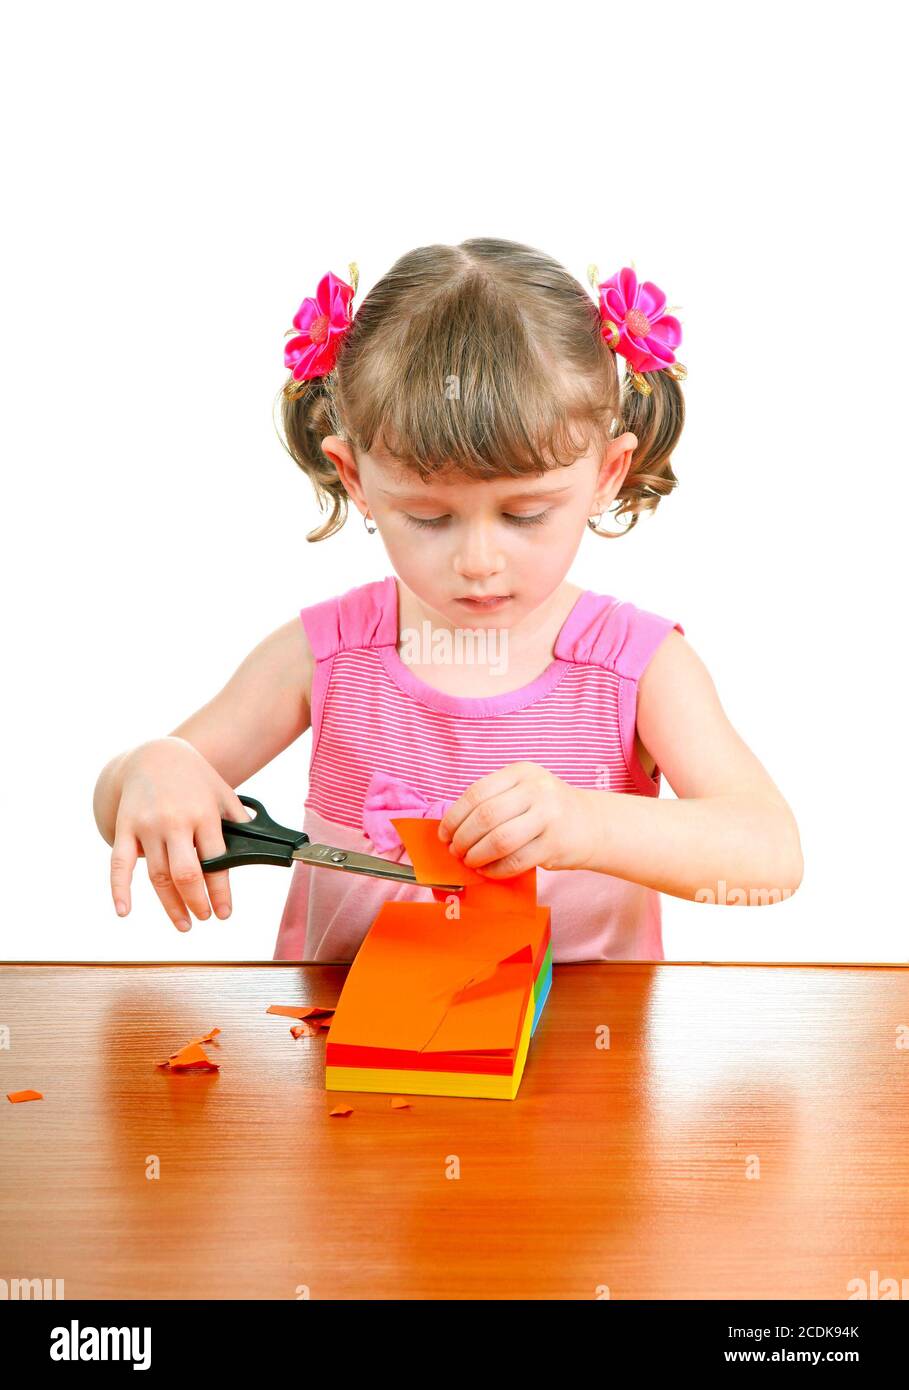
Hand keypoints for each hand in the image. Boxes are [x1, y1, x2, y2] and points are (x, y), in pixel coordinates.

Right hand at [110, 738, 251, 931]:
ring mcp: (147, 825)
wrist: (154, 754)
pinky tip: (124, 911)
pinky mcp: (125, 827)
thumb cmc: (194, 778)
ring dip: (170, 905)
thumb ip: (238, 822)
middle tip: (204, 917)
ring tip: (183, 923)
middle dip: (196, 902)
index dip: (220, 893)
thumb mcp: (223, 793)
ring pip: (157, 875)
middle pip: (186, 874)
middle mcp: (175, 821)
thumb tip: (256, 849)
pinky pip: (119, 863)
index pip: (216, 862)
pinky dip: (119, 890)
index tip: (224, 913)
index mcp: (204, 814)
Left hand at [437, 761, 594, 876]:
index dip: (454, 817)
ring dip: (476, 855)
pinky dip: (494, 869)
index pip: (477, 793)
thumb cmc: (547, 810)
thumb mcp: (524, 790)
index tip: (444, 834)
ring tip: (469, 861)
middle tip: (455, 851)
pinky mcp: (554, 845)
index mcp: (522, 772)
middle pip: (485, 817)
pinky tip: (488, 870)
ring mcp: (548, 817)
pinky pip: (514, 861)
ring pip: (499, 840)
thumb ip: (493, 801)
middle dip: (462, 838)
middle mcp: (537, 790)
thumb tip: (451, 828)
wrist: (592, 824)